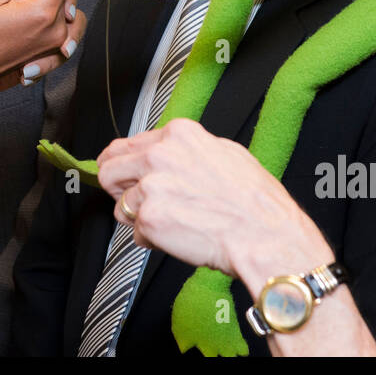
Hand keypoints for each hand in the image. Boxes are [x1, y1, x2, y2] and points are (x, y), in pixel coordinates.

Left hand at [97, 119, 375, 355]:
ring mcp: (152, 186)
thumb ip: (188, 150)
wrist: (265, 235)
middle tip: (132, 201)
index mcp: (179, 135)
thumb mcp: (226, 154)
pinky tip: (179, 236)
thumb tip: (169, 153)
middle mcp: (160, 155)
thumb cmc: (255, 202)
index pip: (128, 144)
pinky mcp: (149, 219)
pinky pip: (135, 233)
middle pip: (110, 168)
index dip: (126, 164)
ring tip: (171, 222)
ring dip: (139, 217)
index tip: (124, 174)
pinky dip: (152, 239)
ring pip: (121, 204)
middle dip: (118, 187)